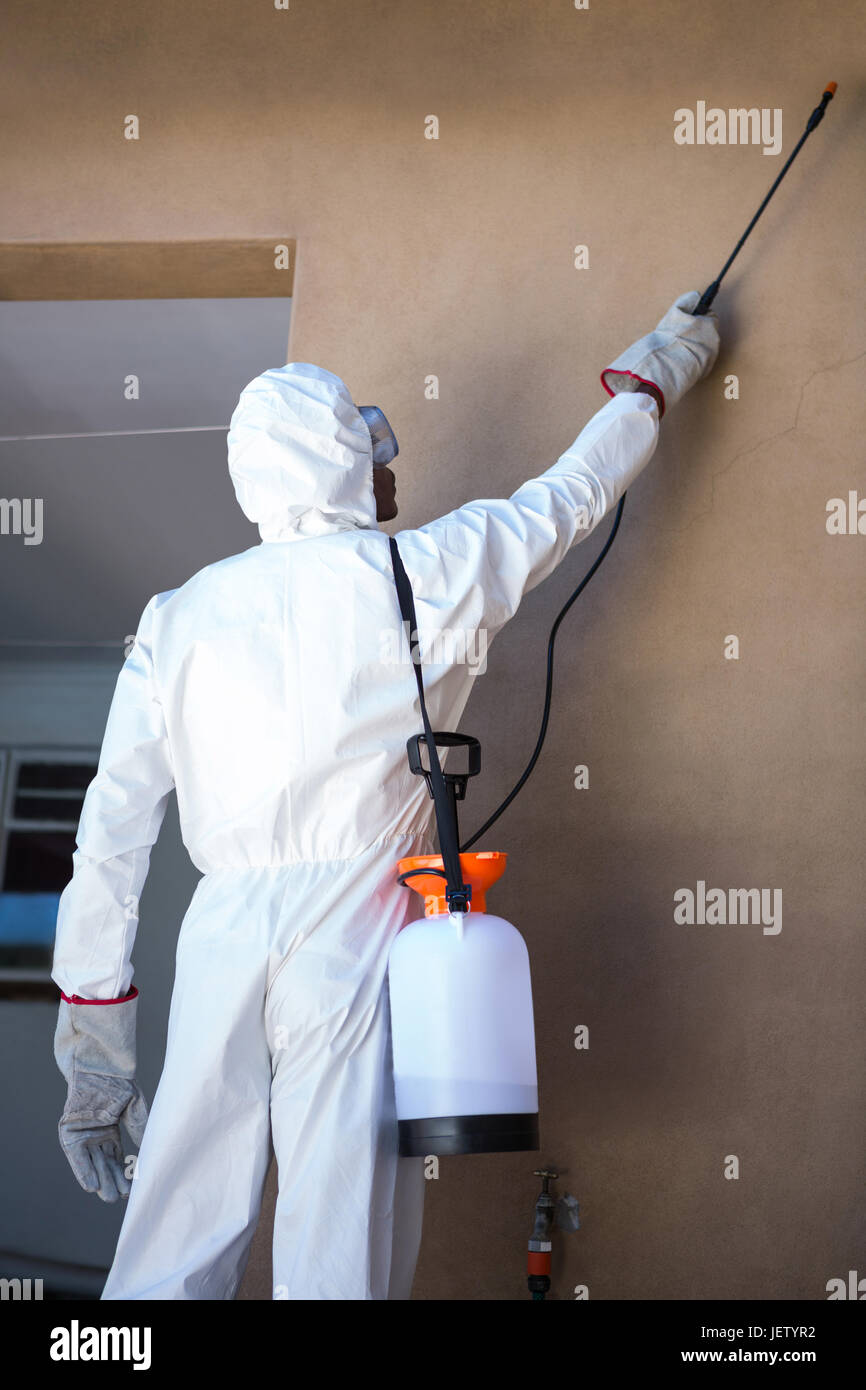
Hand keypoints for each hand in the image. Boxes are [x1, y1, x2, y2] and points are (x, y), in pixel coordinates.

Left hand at [59, 1073, 147, 1201]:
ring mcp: (82, 1135)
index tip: (132, 1189)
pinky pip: (76, 1155)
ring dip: (99, 1180)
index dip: (124, 1174)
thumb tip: (149, 1151)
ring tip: (108, 1197)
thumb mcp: (134, 1107)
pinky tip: (90, 1185)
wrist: (99, 1065)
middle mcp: (95, 1136)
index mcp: (110, 1132)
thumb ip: (139, 1128)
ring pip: (91, 1162)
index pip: (117, 1159)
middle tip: (119, 1199)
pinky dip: (82, 1169)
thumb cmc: (117, 1082)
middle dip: (111, 1182)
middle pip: (104, 1164)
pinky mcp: (69, 1132)